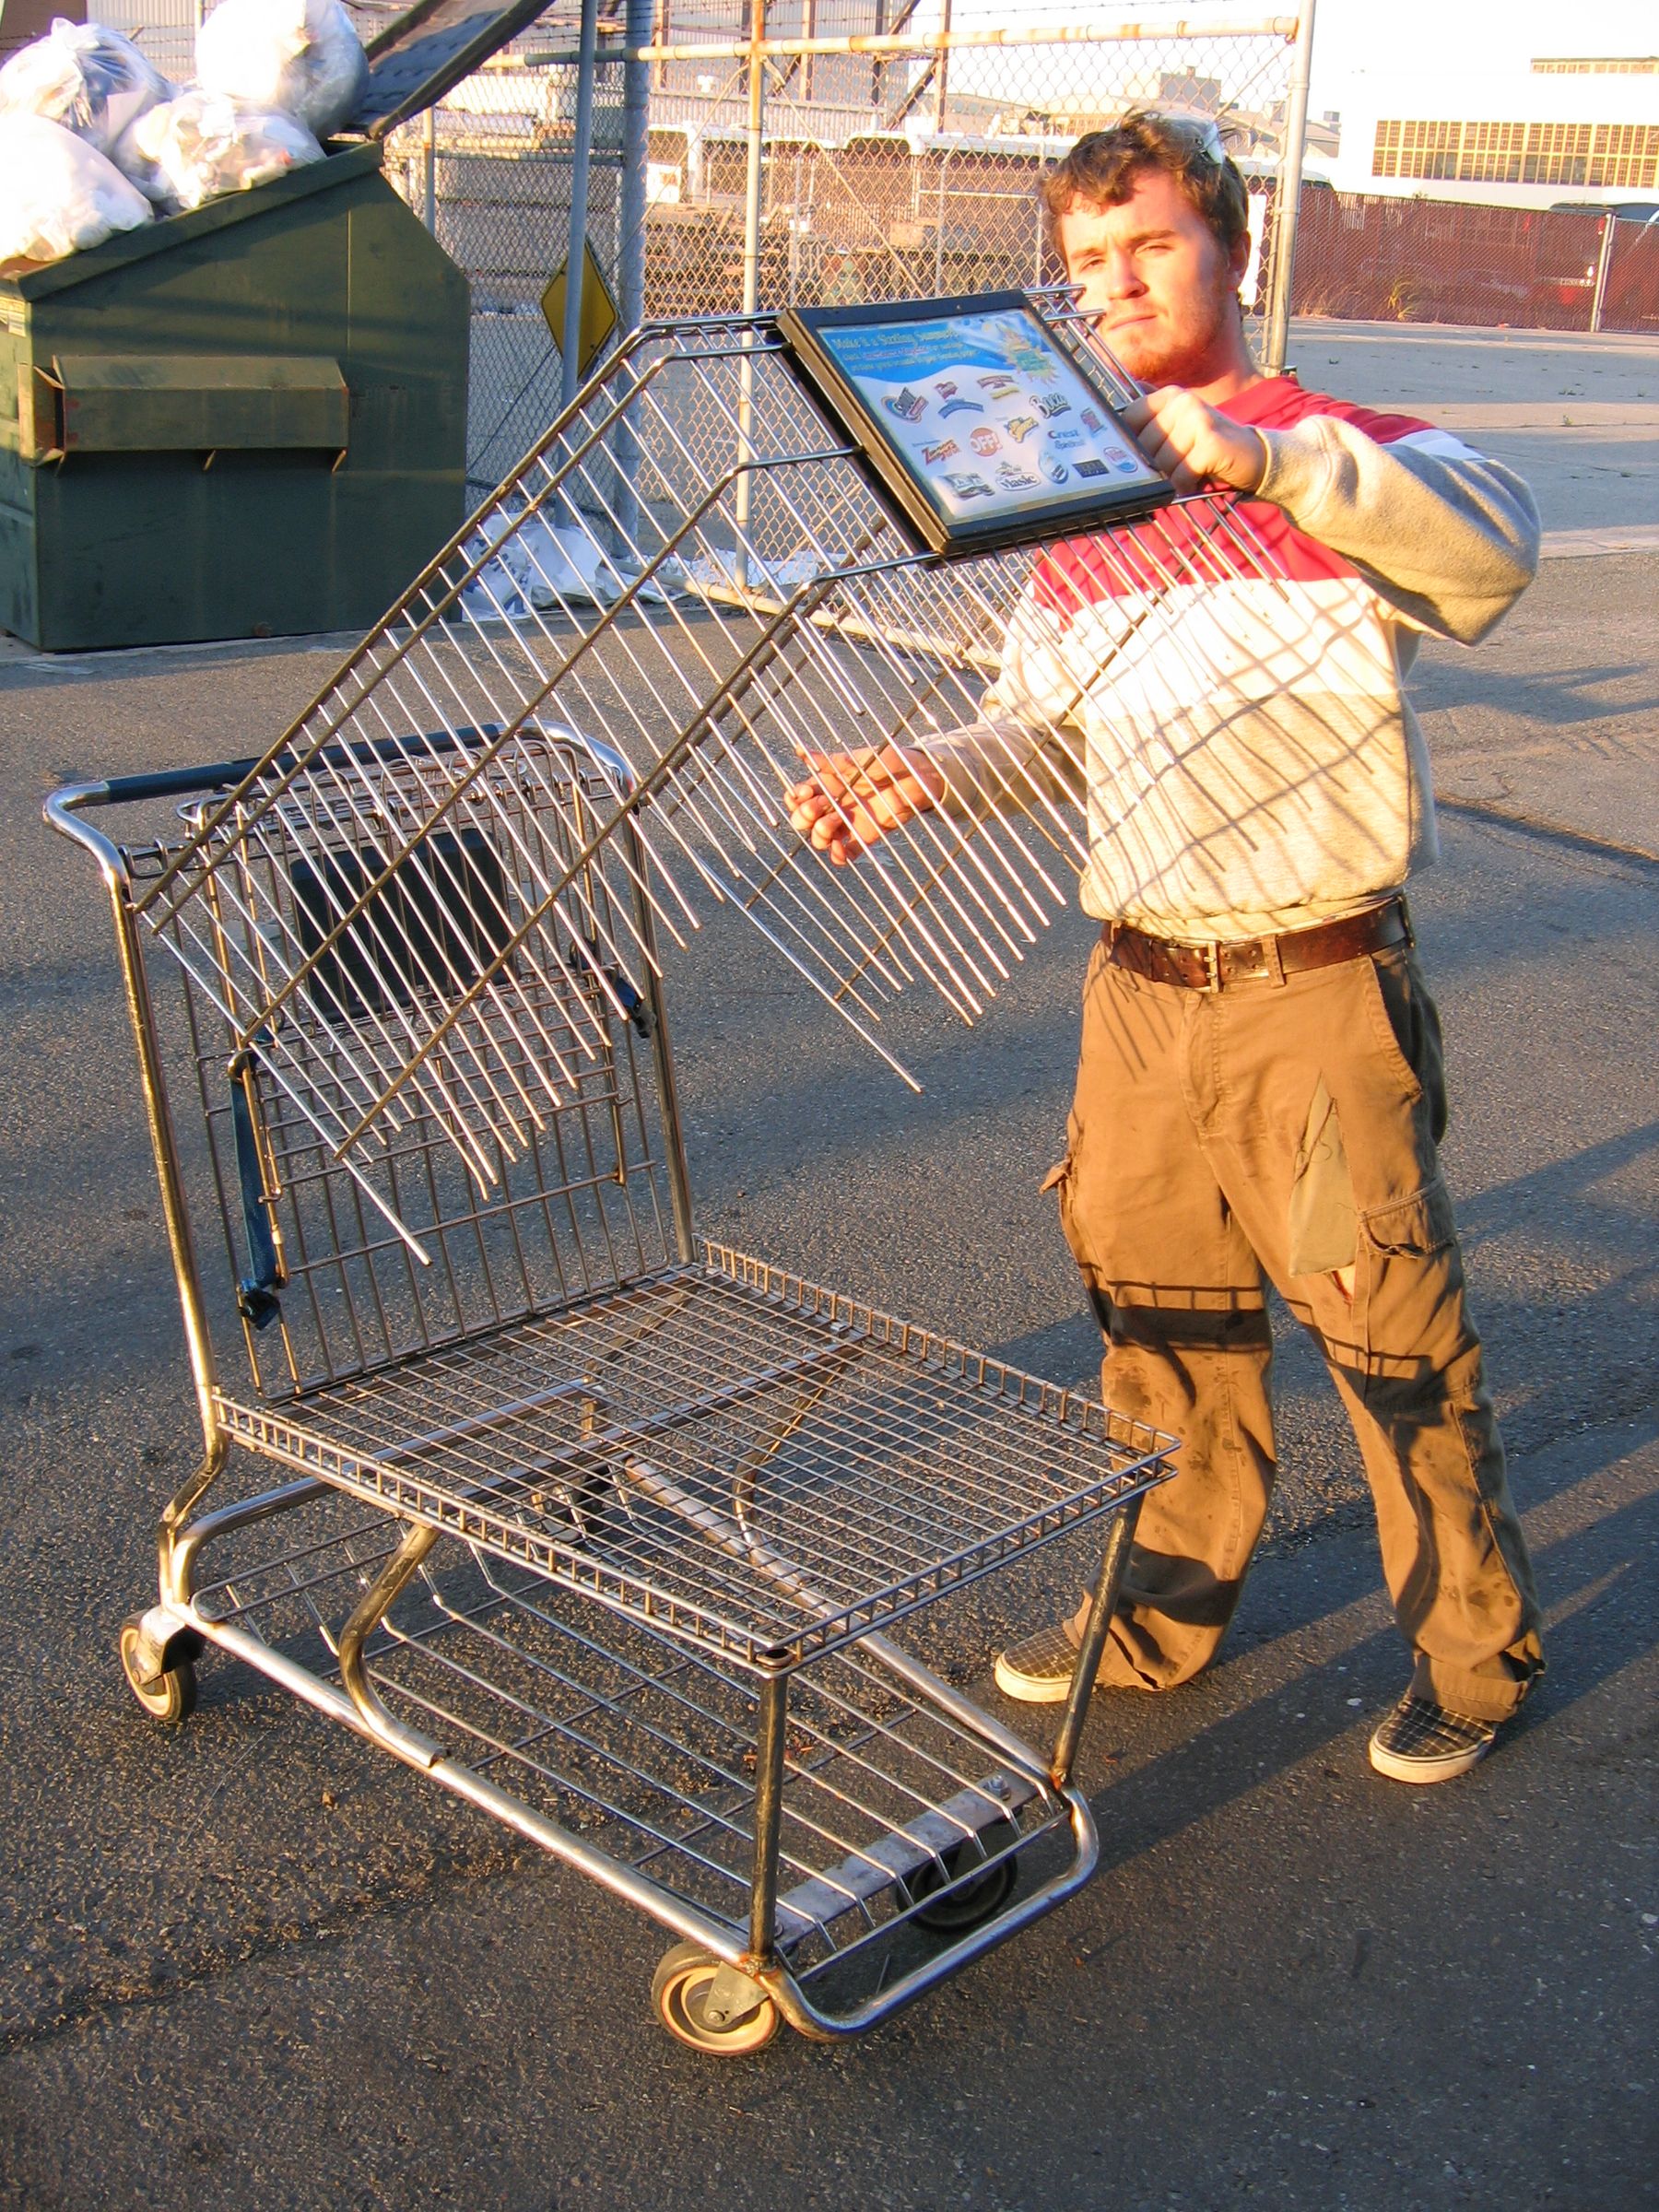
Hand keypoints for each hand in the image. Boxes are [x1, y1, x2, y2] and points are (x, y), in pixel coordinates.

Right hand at [785, 744, 944, 865]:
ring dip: (820, 834)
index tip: (806, 792)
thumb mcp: (864, 757)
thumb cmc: (893, 761)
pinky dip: (838, 856)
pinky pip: (845, 853)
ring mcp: (848, 822)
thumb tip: (803, 753)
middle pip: (804, 819)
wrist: (921, 776)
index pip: (800, 795)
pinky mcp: (864, 836)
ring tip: (834, 824)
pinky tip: (840, 850)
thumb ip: (836, 762)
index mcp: (830, 783)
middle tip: (820, 807)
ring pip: (820, 837)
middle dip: (804, 816)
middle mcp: (835, 804)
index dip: (795, 797)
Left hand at [1120, 387, 1267, 496]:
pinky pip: (1180, 474)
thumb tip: (1111, 423)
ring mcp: (1197, 418)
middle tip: (1177, 467)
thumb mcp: (1178, 430)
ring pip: (1162, 463)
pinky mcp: (1209, 440)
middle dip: (1157, 467)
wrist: (1254, 456)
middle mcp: (1182, 400)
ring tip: (1191, 472)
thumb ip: (1151, 422)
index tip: (1144, 459)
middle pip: (1144, 447)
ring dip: (1175, 477)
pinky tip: (1199, 479)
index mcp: (1169, 395)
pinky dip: (1187, 484)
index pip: (1128, 420)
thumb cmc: (1210, 448)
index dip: (1133, 447)